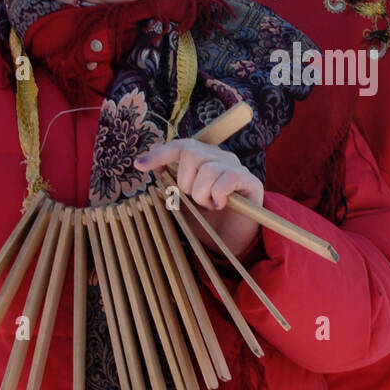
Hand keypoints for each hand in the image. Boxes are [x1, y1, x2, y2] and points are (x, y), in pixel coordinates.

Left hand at [135, 140, 263, 257]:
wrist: (232, 243)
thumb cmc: (206, 221)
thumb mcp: (182, 203)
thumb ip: (169, 183)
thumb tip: (150, 164)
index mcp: (203, 158)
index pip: (180, 146)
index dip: (159, 154)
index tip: (139, 165)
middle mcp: (219, 157)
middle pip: (192, 153)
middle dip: (185, 182)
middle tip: (194, 200)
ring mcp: (235, 167)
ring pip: (208, 169)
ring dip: (202, 194)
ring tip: (208, 206)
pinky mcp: (249, 180)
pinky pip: (226, 178)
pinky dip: (218, 195)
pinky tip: (220, 205)